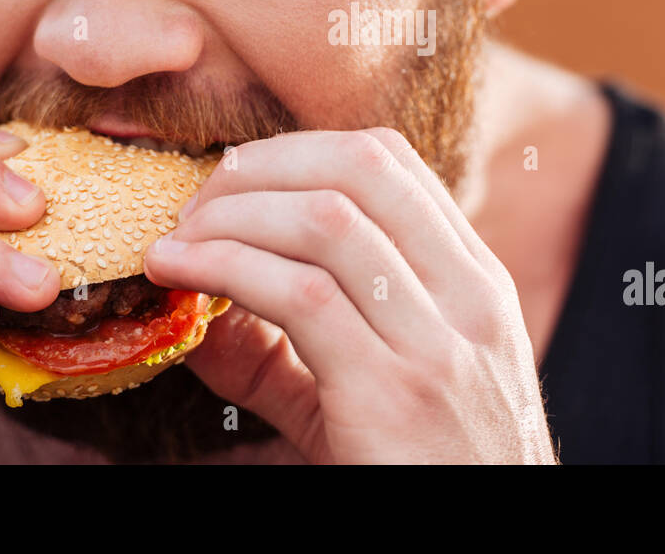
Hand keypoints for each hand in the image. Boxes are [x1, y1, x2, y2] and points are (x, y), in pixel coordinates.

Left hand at [144, 128, 555, 463]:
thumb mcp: (377, 390)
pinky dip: (227, 269)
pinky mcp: (393, 395)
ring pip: (325, 222)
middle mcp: (469, 296)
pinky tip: (182, 276)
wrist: (488, 543)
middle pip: (358, 167)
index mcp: (476, 281)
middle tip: (195, 206)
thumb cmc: (427, 471)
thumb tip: (192, 301)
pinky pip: (302, 297)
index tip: (234, 183)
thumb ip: (289, 346)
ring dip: (230, 217)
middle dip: (259, 169)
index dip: (296, 150)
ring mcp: (438, 344)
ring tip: (176, 243)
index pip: (390, 162)